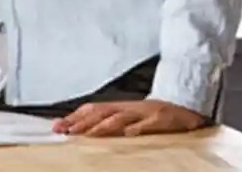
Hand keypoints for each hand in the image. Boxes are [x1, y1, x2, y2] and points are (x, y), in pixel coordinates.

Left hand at [55, 100, 206, 136]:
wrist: (183, 106)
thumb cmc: (152, 114)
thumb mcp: (128, 117)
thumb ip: (108, 123)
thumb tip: (82, 130)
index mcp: (119, 107)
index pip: (91, 110)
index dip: (74, 117)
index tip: (57, 127)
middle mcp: (128, 108)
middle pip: (101, 113)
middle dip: (82, 122)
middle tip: (67, 131)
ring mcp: (144, 112)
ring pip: (121, 117)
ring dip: (104, 126)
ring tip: (90, 134)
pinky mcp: (162, 119)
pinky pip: (149, 123)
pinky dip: (138, 128)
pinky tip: (129, 134)